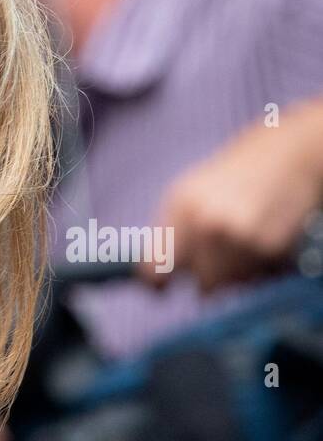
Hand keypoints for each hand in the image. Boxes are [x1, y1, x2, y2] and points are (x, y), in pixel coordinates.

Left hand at [142, 99, 322, 293]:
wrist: (291, 153)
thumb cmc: (233, 176)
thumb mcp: (187, 194)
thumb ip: (166, 235)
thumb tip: (149, 277)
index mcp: (182, 208)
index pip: (155, 270)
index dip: (159, 283)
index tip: (164, 287)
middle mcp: (208, 224)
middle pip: (203, 285)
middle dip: (211, 274)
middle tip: (222, 250)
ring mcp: (241, 236)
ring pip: (233, 284)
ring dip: (239, 272)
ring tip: (246, 239)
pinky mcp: (271, 245)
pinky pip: (260, 276)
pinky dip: (263, 265)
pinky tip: (265, 237)